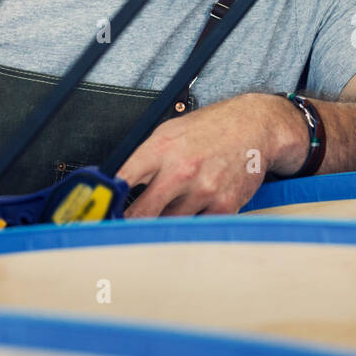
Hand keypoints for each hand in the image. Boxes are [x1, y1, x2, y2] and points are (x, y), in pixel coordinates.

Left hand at [116, 93, 304, 219]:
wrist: (255, 126)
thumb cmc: (210, 129)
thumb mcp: (170, 132)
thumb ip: (143, 159)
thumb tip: (116, 186)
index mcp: (161, 148)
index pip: (122, 180)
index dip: (106, 202)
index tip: (100, 215)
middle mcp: (182, 170)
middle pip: (142, 213)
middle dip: (130, 224)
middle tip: (124, 230)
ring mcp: (204, 190)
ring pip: (170, 223)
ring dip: (167, 220)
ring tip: (174, 204)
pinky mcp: (225, 205)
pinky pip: (198, 225)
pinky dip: (194, 221)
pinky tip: (198, 206)